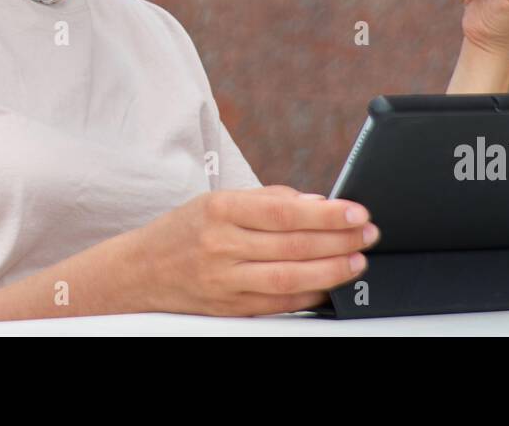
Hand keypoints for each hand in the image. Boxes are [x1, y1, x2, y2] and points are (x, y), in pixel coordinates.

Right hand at [127, 185, 379, 316]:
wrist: (140, 272)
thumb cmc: (185, 230)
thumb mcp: (218, 200)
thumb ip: (269, 200)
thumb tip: (318, 204)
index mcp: (220, 210)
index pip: (283, 211)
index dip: (325, 214)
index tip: (355, 212)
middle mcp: (221, 246)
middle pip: (292, 246)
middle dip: (339, 240)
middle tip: (368, 234)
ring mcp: (225, 281)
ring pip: (289, 278)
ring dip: (331, 270)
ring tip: (358, 261)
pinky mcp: (230, 308)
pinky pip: (279, 304)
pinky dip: (310, 295)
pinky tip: (332, 286)